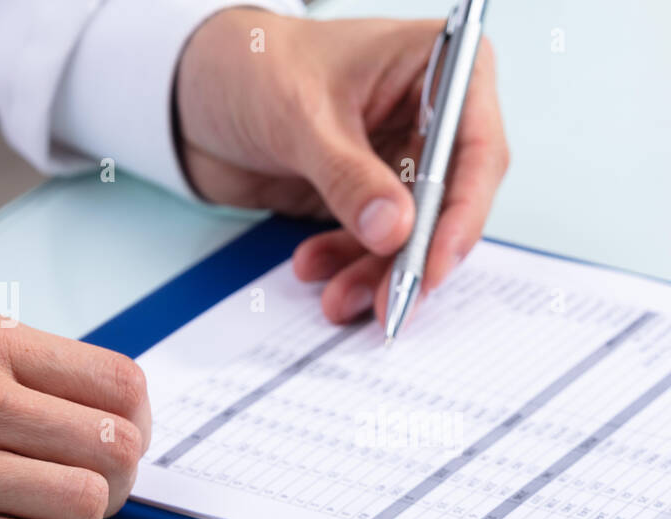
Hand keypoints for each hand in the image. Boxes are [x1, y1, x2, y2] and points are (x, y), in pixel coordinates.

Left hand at [176, 9, 508, 327]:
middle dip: (416, 255)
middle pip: (452, 200)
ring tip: (338, 297)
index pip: (477, 147)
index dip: (463, 210)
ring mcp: (402, 156)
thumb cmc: (251, 66)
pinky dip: (351, 266)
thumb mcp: (300, 118)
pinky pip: (378, 245)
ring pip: (414, 232)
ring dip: (377, 272)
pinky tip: (317, 269)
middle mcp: (430, 112)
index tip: (434, 260)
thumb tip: (395, 229)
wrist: (194, 91)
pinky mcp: (373, 194)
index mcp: (434, 64)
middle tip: (392, 302)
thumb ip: (350, 176)